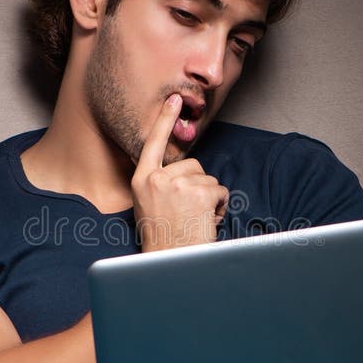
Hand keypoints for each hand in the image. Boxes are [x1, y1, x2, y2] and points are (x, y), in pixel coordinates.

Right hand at [131, 94, 227, 251]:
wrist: (169, 263)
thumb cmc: (162, 238)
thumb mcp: (148, 204)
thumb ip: (159, 183)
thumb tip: (179, 170)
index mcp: (141, 179)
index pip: (153, 142)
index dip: (164, 119)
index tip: (174, 99)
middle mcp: (158, 178)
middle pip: (192, 165)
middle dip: (198, 186)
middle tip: (187, 212)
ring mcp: (179, 184)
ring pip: (208, 178)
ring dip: (209, 198)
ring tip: (195, 219)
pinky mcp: (200, 193)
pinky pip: (220, 190)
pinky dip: (219, 207)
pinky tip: (206, 221)